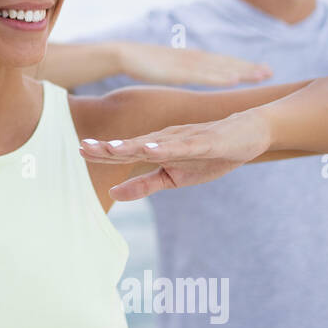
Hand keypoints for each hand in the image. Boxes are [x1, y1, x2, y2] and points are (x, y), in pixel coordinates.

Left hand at [79, 110, 270, 200]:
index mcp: (157, 147)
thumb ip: (144, 184)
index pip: (125, 151)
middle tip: (82, 147)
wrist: (248, 133)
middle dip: (108, 147)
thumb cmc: (210, 154)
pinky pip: (183, 146)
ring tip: (109, 148)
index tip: (78, 151)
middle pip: (133, 145)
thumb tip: (113, 193)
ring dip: (131, 145)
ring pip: (153, 143)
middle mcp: (166, 139)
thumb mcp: (173, 176)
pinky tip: (151, 149)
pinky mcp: (204, 142)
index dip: (102, 152)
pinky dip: (166, 147)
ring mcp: (185, 139)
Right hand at [118, 42, 271, 85]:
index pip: (221, 62)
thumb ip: (178, 71)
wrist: (123, 54)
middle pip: (226, 63)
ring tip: (262, 75)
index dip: (240, 66)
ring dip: (242, 71)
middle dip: (248, 67)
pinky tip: (235, 79)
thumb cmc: (141, 62)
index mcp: (191, 58)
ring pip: (220, 68)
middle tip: (270, 72)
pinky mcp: (178, 71)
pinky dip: (221, 77)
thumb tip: (185, 76)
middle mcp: (194, 58)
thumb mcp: (165, 68)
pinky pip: (204, 75)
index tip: (259, 70)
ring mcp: (187, 63)